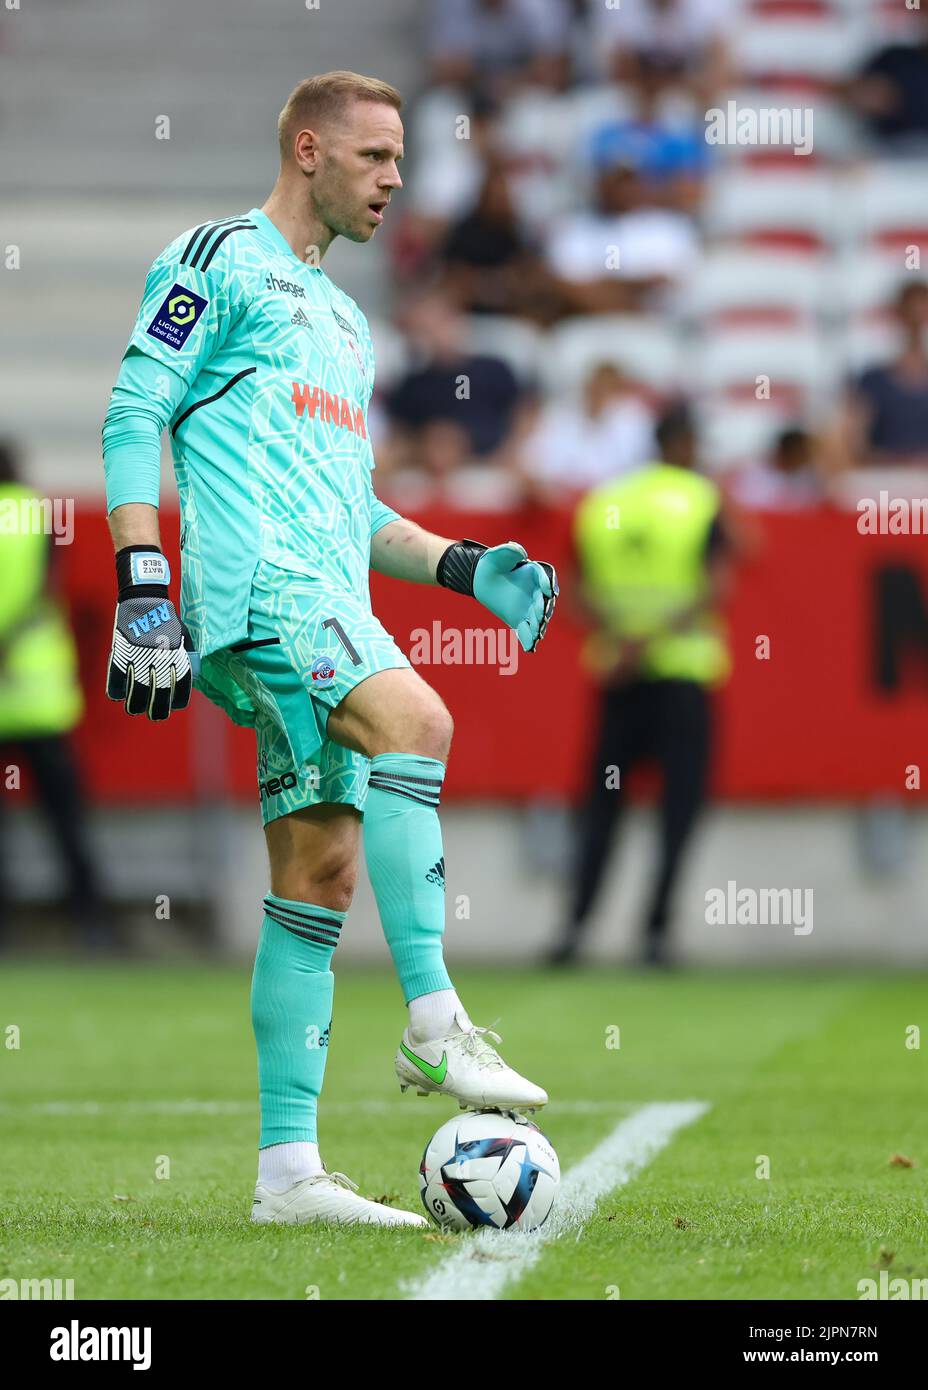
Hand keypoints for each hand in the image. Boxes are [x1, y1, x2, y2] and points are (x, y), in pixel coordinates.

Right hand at [106, 548, 196, 719]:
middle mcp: (159, 660)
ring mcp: (139, 658)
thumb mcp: (184, 637)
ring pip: (136, 691)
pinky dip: (116, 690)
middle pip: (159, 694)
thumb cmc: (167, 618)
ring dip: (136, 703)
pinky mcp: (121, 653)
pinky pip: (116, 678)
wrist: (144, 599)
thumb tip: (190, 677)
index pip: (180, 687)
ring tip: (135, 709)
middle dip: (157, 709)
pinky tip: (118, 695)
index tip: (174, 705)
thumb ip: (186, 657)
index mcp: (178, 656)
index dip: (178, 700)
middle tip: (156, 715)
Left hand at [473, 541, 557, 652]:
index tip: (549, 591)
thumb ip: (509, 551)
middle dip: (544, 609)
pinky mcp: (520, 619)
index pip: (546, 579)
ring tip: (537, 633)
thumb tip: (519, 551)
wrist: (482, 578)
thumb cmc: (493, 563)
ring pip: (537, 618)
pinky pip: (526, 630)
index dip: (548, 584)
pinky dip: (528, 639)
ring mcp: (530, 607)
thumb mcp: (499, 555)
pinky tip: (529, 647)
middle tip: (541, 615)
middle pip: (544, 601)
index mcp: (536, 574)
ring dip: (538, 626)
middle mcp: (537, 592)